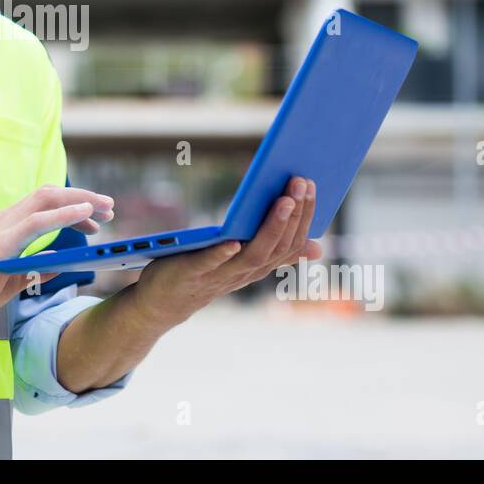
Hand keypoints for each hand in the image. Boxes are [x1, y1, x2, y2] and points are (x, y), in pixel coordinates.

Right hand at [0, 183, 114, 331]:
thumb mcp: (12, 280)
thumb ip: (35, 267)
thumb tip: (60, 261)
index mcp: (5, 227)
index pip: (43, 205)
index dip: (72, 206)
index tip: (95, 218)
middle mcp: (4, 220)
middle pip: (49, 194)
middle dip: (83, 196)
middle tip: (110, 207)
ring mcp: (2, 227)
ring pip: (47, 199)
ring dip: (80, 200)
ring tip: (105, 207)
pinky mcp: (2, 241)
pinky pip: (39, 220)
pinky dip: (64, 213)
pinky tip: (85, 212)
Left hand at [128, 176, 320, 328]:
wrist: (165, 301)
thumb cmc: (207, 273)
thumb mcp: (245, 261)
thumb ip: (277, 250)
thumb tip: (318, 247)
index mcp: (258, 265)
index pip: (291, 243)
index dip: (304, 215)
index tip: (311, 184)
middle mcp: (245, 272)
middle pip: (277, 245)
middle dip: (293, 214)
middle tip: (300, 182)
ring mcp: (220, 275)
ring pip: (253, 255)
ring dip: (271, 228)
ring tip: (282, 200)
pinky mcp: (192, 273)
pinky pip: (210, 264)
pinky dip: (223, 254)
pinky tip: (233, 239)